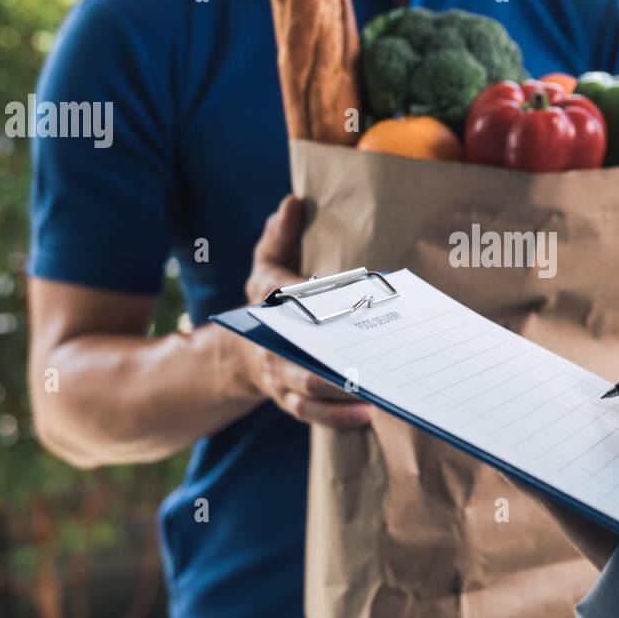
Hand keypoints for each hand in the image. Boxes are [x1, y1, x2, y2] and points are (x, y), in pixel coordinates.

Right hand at [224, 195, 370, 429]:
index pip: (291, 295)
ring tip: (376, 389)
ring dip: (341, 390)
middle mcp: (272, 341)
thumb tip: (294, 202)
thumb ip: (280, 234)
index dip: (316, 293)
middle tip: (373, 347)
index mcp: (268, 300)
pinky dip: (339, 416)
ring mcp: (280, 374)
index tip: (352, 286)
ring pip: (308, 385)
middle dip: (334, 349)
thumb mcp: (267, 262)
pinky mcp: (290, 400)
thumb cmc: (268, 299)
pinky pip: (313, 412)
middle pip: (301, 347)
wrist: (243, 351)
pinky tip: (369, 412)